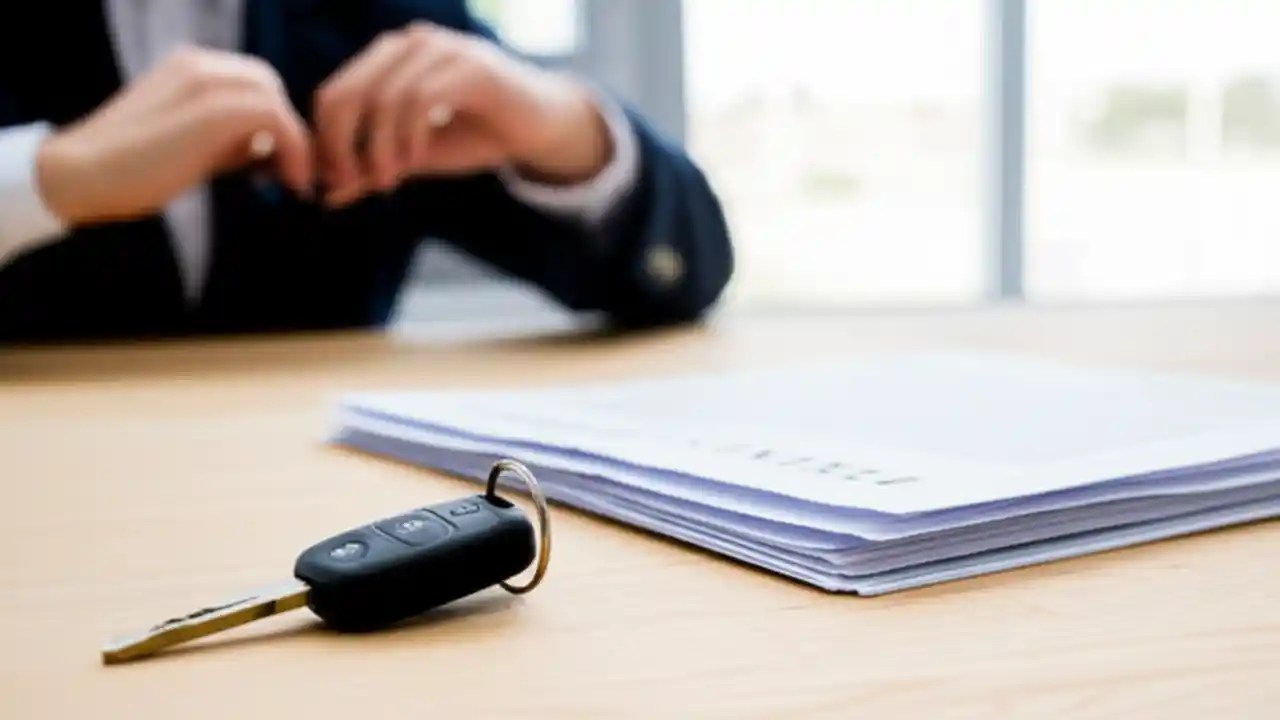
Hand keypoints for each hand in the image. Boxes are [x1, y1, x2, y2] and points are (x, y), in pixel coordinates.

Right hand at [36, 47, 311, 225]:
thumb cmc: (134, 169)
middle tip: (291, 175)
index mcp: (191, 67)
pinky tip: (290, 182)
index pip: (256, 82)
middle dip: (289, 130)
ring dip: (297, 144)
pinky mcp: (213, 109)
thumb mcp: (194, 145)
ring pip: (276, 100)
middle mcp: (199, 63)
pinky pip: (276, 119)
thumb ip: (232, 140)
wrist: (82, 174)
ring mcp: (204, 80)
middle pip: (270, 86)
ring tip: (293, 182)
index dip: (276, 122)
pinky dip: (295, 150)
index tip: (280, 166)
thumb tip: (274, 153)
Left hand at [314, 22, 611, 206]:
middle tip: (355, 183)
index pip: (334, 94)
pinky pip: (421, 99)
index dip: (327, 142)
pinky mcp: (470, 65)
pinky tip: (414, 160)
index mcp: (389, 59)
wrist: (541, 127)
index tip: (338, 183)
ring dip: (379, 148)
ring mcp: (441, 49)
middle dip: (343, 146)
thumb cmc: (479, 135)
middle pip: (348, 93)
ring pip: (383, 99)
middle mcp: (410, 44)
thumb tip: (329, 196)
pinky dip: (409, 136)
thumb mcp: (418, 156)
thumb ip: (375, 167)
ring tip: (389, 180)